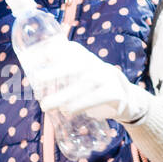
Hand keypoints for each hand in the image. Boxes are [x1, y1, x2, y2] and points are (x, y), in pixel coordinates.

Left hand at [32, 40, 148, 123]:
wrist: (129, 101)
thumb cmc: (96, 89)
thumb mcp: (82, 78)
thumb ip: (63, 74)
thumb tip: (33, 77)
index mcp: (88, 59)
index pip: (72, 50)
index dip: (55, 50)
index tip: (37, 57)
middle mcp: (98, 65)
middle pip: (77, 65)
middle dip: (56, 71)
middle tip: (36, 81)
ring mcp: (109, 78)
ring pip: (85, 84)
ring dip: (64, 95)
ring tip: (46, 105)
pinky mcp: (116, 94)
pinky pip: (98, 97)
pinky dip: (82, 104)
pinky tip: (69, 111)